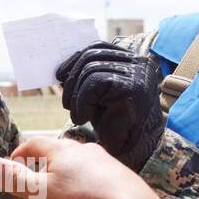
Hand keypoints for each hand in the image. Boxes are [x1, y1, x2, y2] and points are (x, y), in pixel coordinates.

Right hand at [0, 136, 168, 198]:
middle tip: (35, 180)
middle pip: (58, 150)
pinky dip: (87, 182)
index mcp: (62, 150)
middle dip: (44, 163)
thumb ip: (14, 179)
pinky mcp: (122, 176)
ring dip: (67, 172)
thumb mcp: (41, 192)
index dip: (20, 154)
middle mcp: (85, 149)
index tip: (12, 167)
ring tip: (61, 190)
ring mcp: (106, 161)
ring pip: (80, 162)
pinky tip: (89, 198)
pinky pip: (98, 174)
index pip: (34, 143)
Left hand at [55, 44, 164, 171]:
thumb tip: (62, 68)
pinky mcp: (133, 88)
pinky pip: (95, 84)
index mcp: (132, 60)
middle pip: (92, 56)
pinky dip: (82, 102)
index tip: (60, 75)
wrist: (133, 151)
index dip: (75, 59)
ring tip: (77, 114)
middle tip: (67, 102)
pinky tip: (83, 118)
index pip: (98, 47)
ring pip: (91, 70)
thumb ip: (87, 76)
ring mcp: (138, 74)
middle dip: (72, 78)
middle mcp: (139, 63)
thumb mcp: (98, 94)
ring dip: (76, 95)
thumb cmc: (114, 122)